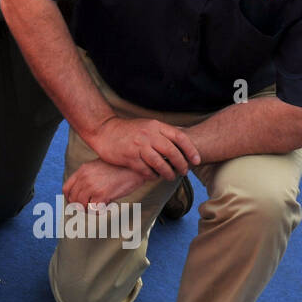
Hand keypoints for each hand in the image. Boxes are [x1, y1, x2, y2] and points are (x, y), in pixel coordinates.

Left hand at [63, 159, 149, 206]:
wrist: (135, 167)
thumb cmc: (119, 167)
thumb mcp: (98, 167)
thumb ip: (88, 177)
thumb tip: (83, 192)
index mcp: (82, 170)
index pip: (67, 188)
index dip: (70, 199)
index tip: (75, 204)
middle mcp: (84, 178)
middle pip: (73, 199)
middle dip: (80, 207)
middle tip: (89, 208)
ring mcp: (92, 186)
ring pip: (82, 206)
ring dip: (89, 210)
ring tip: (99, 206)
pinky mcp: (102, 194)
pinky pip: (93, 210)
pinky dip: (98, 212)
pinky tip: (106, 207)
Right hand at [85, 115, 200, 179]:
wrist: (103, 130)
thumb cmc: (127, 130)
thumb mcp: (146, 125)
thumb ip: (162, 133)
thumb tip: (181, 143)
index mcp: (155, 125)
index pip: (179, 137)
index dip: (191, 150)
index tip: (197, 160)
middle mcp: (148, 134)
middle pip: (172, 152)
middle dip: (182, 164)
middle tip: (185, 171)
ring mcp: (138, 146)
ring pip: (160, 163)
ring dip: (168, 173)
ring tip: (171, 177)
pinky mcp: (129, 157)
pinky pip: (146, 170)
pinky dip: (153, 176)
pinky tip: (155, 177)